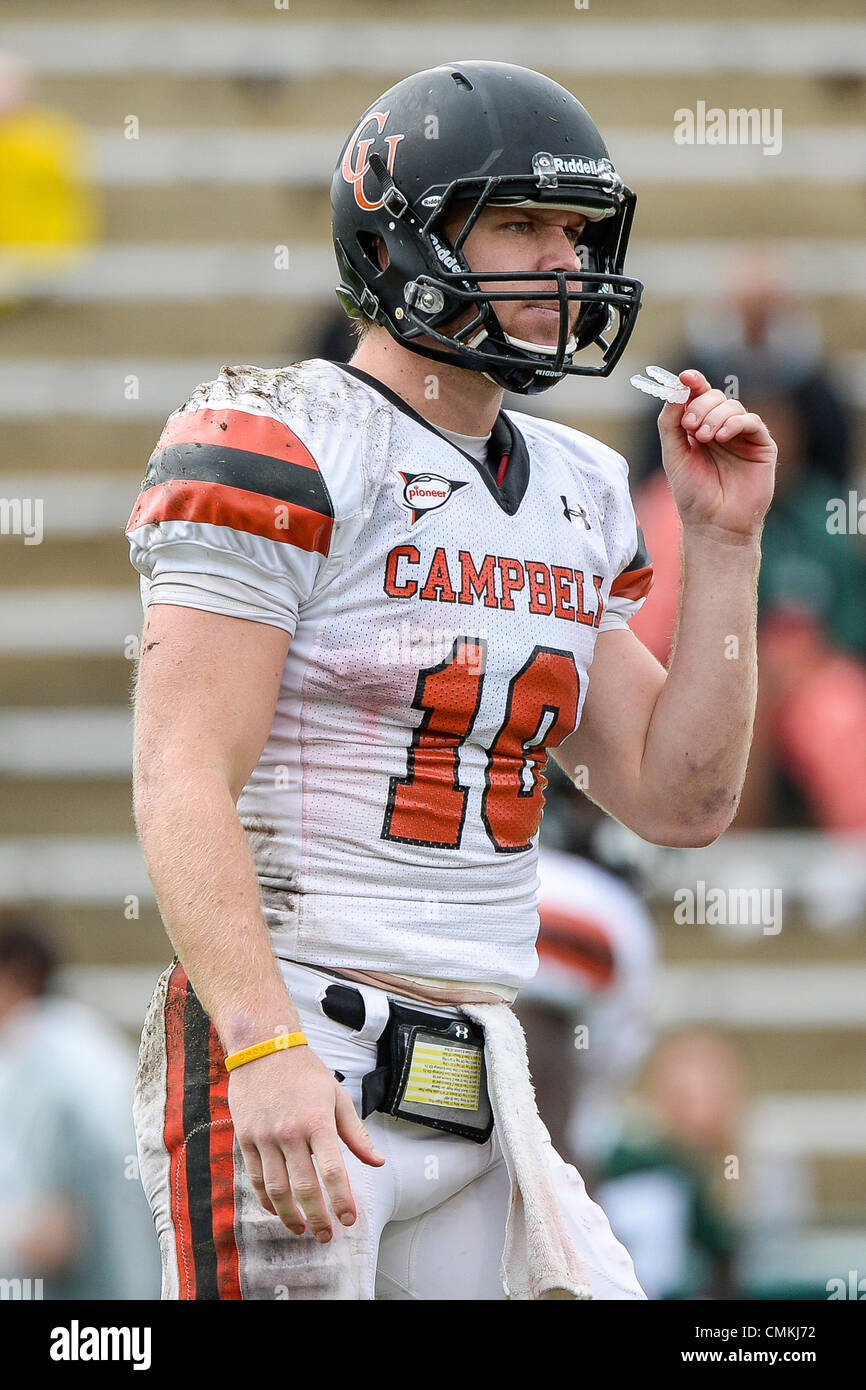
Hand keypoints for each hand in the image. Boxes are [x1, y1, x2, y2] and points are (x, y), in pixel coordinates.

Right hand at [228, 1044, 384, 1241]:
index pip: (333, 1170)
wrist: (263, 1048)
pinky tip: (276, 1209)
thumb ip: (356, 1133)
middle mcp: (290, 1132)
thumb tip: (377, 1161)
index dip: (342, 1199)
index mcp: (317, 1122)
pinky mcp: (246, 1139)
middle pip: (304, 1187)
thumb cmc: (305, 1072)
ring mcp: (265, 1137)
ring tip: (301, 1228)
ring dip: (289, 1215)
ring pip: (276, 1189)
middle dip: (317, 1217)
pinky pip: (255, 1178)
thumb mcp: (337, 1096)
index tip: (349, 1219)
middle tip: (326, 1236)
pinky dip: (266, 1199)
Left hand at [657, 369, 777, 539]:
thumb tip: (675, 392)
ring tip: (704, 438)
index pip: (698, 397)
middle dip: (701, 406)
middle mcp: (722, 428)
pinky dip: (735, 423)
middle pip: (715, 397)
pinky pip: (751, 421)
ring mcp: (742, 436)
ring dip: (715, 417)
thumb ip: (670, 423)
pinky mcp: (761, 446)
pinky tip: (722, 437)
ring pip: (732, 406)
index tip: (684, 378)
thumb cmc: (693, 494)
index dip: (693, 384)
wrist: (714, 523)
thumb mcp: (673, 454)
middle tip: (690, 426)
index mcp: (700, 428)